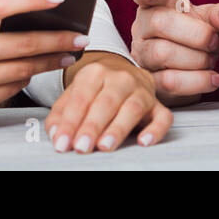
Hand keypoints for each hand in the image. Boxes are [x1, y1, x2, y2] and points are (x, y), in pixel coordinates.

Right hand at [0, 0, 88, 115]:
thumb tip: (36, 11)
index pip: (2, 5)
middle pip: (23, 43)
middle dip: (58, 40)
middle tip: (80, 37)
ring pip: (24, 69)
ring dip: (51, 61)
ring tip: (69, 54)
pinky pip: (12, 88)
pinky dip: (27, 78)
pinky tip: (36, 70)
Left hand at [45, 54, 171, 151]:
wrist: (122, 73)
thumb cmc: (96, 89)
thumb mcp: (73, 95)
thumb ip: (61, 115)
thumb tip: (55, 134)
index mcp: (95, 72)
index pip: (81, 97)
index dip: (70, 121)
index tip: (62, 142)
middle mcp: (121, 78)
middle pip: (106, 102)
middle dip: (92, 126)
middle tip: (81, 146)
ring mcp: (141, 90)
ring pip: (132, 108)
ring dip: (118, 128)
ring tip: (105, 146)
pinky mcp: (158, 104)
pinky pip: (162, 117)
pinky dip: (155, 130)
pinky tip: (144, 141)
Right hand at [129, 0, 218, 105]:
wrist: (191, 71)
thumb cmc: (196, 38)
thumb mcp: (207, 20)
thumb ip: (218, 13)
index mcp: (155, 5)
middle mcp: (142, 28)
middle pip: (159, 22)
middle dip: (196, 33)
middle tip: (214, 41)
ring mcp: (142, 56)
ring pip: (163, 53)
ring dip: (198, 58)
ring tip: (211, 60)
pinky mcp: (150, 83)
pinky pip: (170, 81)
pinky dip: (198, 80)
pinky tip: (213, 78)